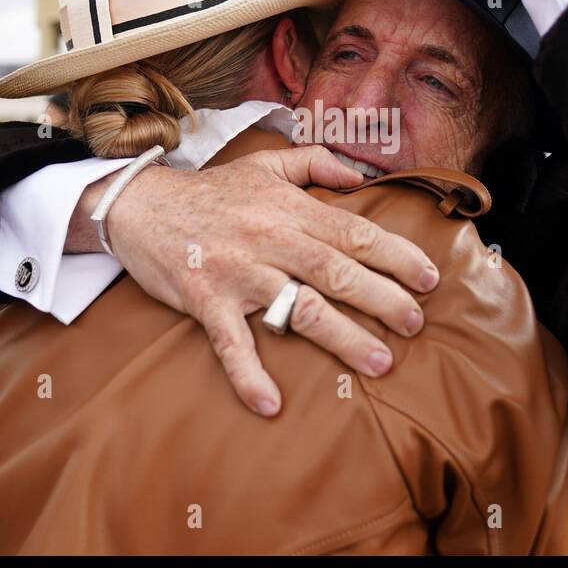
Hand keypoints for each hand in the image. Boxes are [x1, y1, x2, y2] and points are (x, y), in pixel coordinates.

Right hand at [102, 145, 440, 416]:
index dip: (396, 255)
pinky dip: (249, 375)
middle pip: (336, 271)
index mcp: (288, 208)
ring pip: (299, 307)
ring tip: (379, 362)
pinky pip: (230, 344)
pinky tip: (271, 404)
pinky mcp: (204, 301)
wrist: (139, 206)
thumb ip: (315, 163)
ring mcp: (237, 273)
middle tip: (416, 324)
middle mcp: (268, 238)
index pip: (353, 233)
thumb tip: (363, 177)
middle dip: (383, 298)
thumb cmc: (210, 191)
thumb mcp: (264, 164)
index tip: (429, 278)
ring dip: (343, 337)